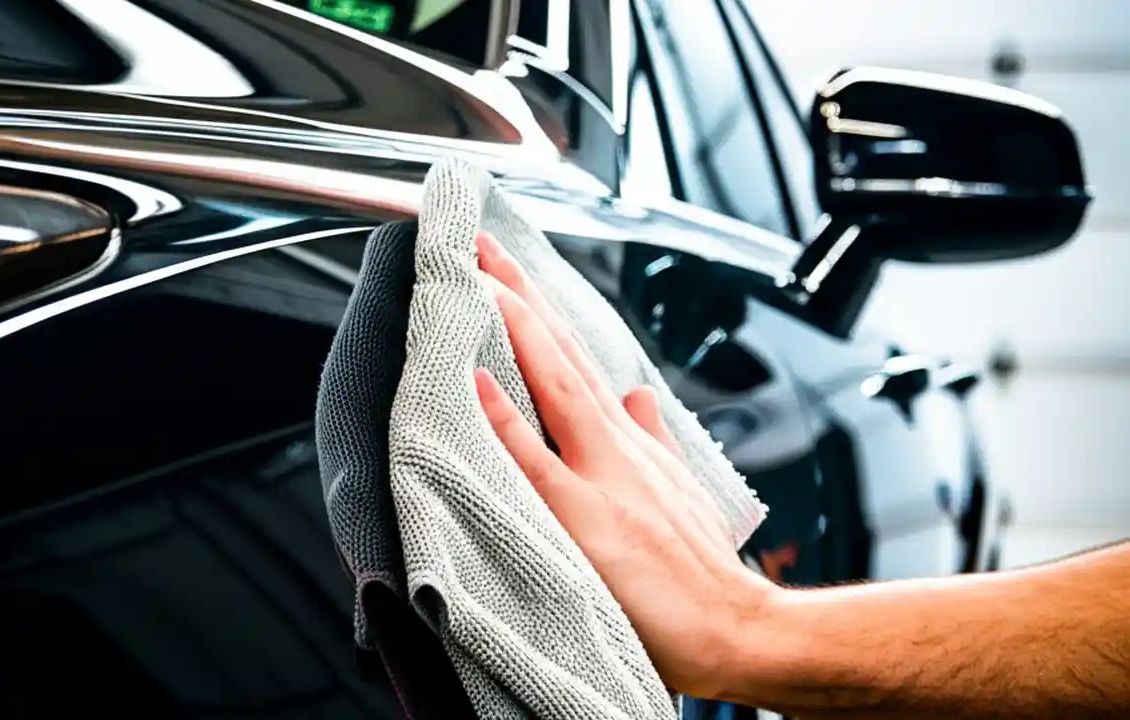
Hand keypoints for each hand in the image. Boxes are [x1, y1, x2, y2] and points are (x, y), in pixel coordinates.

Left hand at [473, 233, 776, 698]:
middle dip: (518, 295)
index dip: (539, 312)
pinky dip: (507, 419)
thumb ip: (653, 440)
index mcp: (627, 441)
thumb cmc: (702, 571)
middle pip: (559, 353)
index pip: (575, 359)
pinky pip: (537, 462)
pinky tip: (476, 382)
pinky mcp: (588, 519)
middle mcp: (614, 446)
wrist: (738, 629)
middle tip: (477, 244)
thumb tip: (638, 399)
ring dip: (514, 327)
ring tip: (476, 278)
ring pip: (552, 384)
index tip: (505, 270)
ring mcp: (602, 477)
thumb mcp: (678, 489)